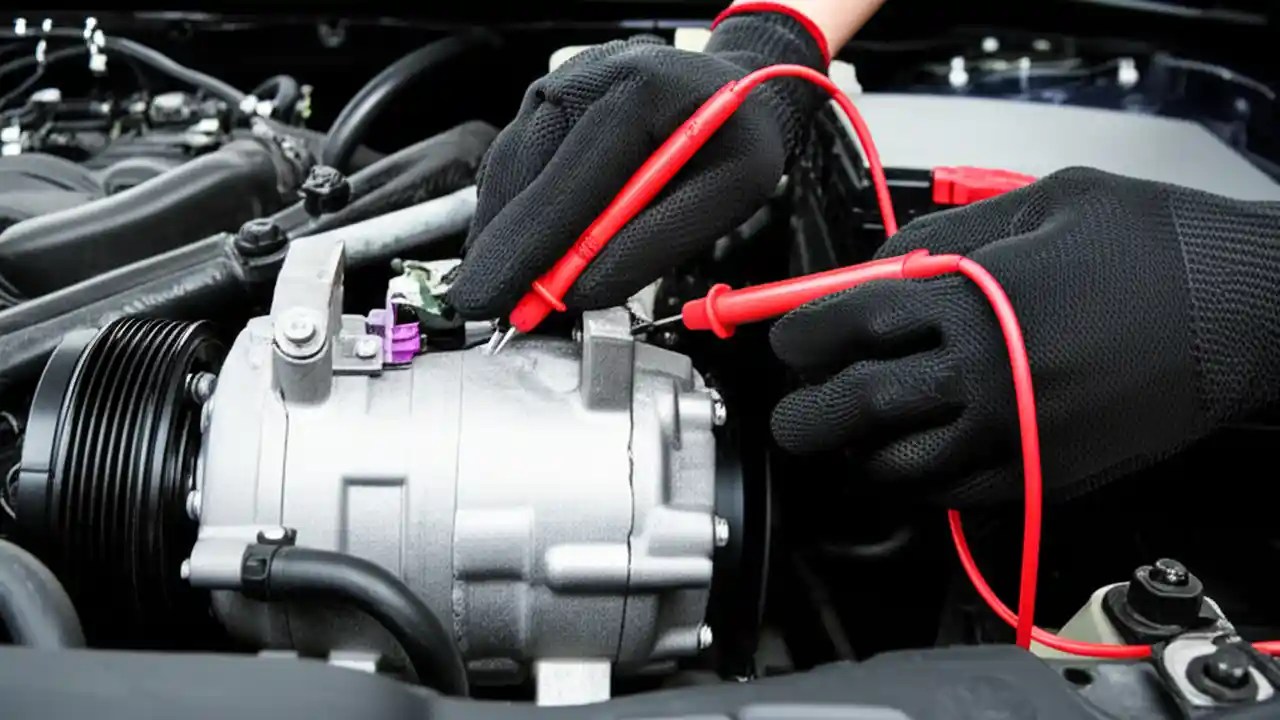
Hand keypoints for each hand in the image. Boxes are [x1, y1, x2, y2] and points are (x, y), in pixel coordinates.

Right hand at [447, 9, 826, 317]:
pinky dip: (512, 207)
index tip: (491, 298)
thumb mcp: (728, 197)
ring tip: (511, 279)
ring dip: (502, 232)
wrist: (737, 90)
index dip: (523, 252)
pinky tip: (525, 240)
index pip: (564, 188)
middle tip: (485, 302)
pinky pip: (513, 162)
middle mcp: (586, 79)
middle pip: (521, 180)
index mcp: (637, 94)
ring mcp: (559, 83)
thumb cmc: (737, 142)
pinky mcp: (545, 99)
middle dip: (500, 250)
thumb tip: (579, 291)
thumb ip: (653, 245)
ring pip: (507, 173)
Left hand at [770, 167, 1279, 506]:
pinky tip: (912, 455)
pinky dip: (916, 479)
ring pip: (896, 465)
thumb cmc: (1155, 244)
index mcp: (976, 298)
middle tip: (793, 409)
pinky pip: (954, 494)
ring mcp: (1016, 435)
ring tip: (849, 435)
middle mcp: (986, 374)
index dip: (798, 335)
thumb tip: (876, 269)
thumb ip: (946, 237)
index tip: (786, 339)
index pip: (845, 324)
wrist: (1250, 309)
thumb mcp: (1041, 202)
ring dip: (856, 453)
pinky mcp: (1046, 475)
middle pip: (854, 406)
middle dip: (805, 412)